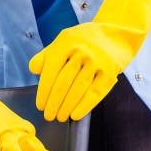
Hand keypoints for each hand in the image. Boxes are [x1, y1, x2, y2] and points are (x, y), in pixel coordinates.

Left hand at [29, 0, 150, 121]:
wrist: (117, 34)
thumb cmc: (84, 40)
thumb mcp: (63, 40)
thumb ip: (46, 54)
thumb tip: (33, 70)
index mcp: (65, 42)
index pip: (50, 71)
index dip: (43, 91)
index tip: (39, 105)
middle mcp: (81, 50)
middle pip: (63, 82)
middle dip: (53, 102)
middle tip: (48, 116)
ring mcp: (97, 61)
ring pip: (78, 89)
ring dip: (66, 106)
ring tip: (60, 117)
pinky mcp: (110, 71)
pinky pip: (95, 92)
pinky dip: (84, 106)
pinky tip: (75, 115)